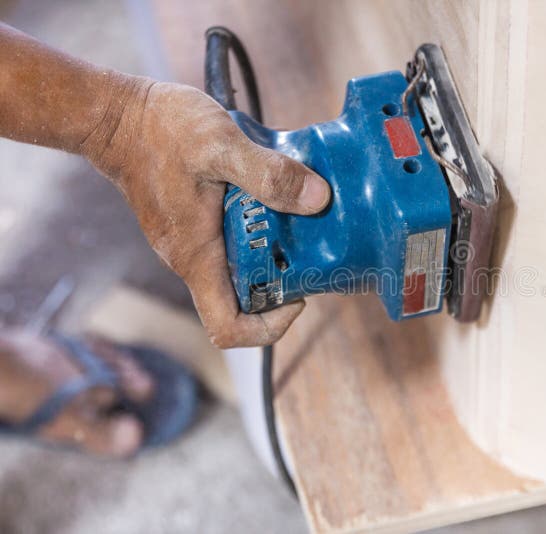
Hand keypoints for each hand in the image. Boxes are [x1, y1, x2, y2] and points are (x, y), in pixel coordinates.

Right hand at [81, 77, 329, 347]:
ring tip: (300, 216)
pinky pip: (231, 239)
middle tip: (312, 246)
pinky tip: (276, 193)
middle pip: (242, 299)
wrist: (117, 113)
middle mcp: (192, 258)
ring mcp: (191, 240)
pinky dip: (259, 226)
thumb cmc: (160, 130)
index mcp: (197, 257)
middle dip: (282, 282)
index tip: (297, 296)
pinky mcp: (193, 220)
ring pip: (240, 267)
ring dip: (273, 249)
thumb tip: (317, 200)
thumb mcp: (221, 146)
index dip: (268, 326)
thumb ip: (269, 174)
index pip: (228, 328)